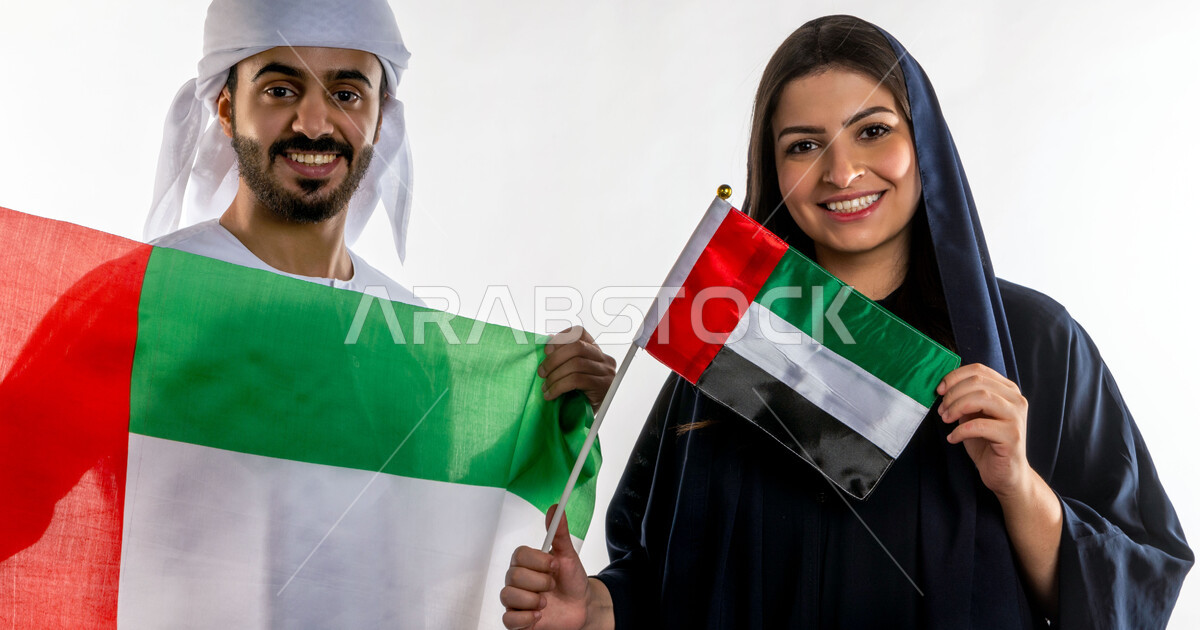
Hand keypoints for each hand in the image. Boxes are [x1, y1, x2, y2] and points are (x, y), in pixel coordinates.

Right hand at [501, 505, 590, 629]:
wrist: (582, 607)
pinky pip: (508, 619)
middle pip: (513, 576)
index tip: (555, 566)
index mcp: (526, 562)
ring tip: (546, 602)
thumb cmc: (571, 580)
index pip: (518, 555)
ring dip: (533, 599)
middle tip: (552, 586)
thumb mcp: (568, 556)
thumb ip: (560, 533)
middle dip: (540, 582)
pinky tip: (539, 615)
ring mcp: (515, 600)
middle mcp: (516, 579)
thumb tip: (556, 508)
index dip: (538, 561)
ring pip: (508, 596)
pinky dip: (525, 618)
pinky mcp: (517, 620)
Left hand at [539, 327, 616, 412]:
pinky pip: (576, 380)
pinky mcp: (603, 387)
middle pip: (577, 347)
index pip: (580, 333)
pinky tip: (551, 395)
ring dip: (555, 376)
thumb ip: (563, 358)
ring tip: (546, 387)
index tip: (547, 351)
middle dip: (554, 359)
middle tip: (541, 372)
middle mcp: (604, 359)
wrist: (587, 420)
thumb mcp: (570, 373)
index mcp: (596, 352)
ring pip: (576, 364)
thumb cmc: (577, 396)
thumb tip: (549, 341)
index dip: (561, 338)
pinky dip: (559, 387)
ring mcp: (606, 373)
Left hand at [937, 363, 1032, 498]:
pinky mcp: (1012, 436)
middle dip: (953, 394)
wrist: (1006, 474)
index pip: (978, 370)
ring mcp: (1016, 417)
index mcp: (1007, 389)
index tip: (939, 390)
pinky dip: (960, 431)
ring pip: (981, 398)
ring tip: (946, 420)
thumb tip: (943, 387)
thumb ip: (965, 398)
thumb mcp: (973, 415)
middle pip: (978, 382)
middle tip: (941, 411)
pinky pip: (980, 425)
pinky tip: (953, 438)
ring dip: (956, 408)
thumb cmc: (987, 443)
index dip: (954, 377)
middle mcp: (1016, 399)